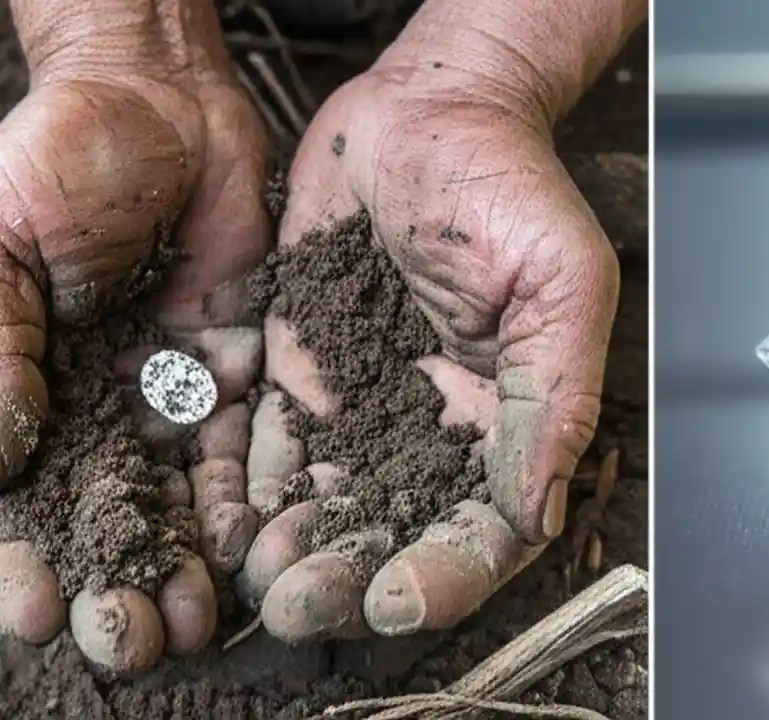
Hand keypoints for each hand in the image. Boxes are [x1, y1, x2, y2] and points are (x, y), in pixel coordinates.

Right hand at [0, 1, 267, 672]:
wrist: (160, 109)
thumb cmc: (54, 164)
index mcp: (19, 391)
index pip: (18, 499)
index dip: (22, 560)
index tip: (38, 614)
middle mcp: (93, 414)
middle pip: (100, 524)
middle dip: (112, 588)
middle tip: (129, 646)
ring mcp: (166, 401)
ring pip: (174, 506)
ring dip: (183, 571)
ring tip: (196, 630)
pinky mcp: (236, 379)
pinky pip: (242, 454)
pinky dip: (244, 508)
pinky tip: (253, 559)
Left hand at [237, 0, 639, 640]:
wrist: (430, 111)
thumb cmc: (511, 189)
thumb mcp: (561, 289)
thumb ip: (555, 399)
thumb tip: (543, 510)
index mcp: (509, 419)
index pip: (485, 528)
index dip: (447, 576)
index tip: (400, 602)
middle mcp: (438, 427)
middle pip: (398, 530)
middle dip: (351, 575)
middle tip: (302, 601)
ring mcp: (369, 402)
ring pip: (332, 500)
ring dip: (296, 544)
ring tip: (259, 570)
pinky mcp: (307, 367)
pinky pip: (274, 441)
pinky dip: (251, 484)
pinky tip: (229, 513)